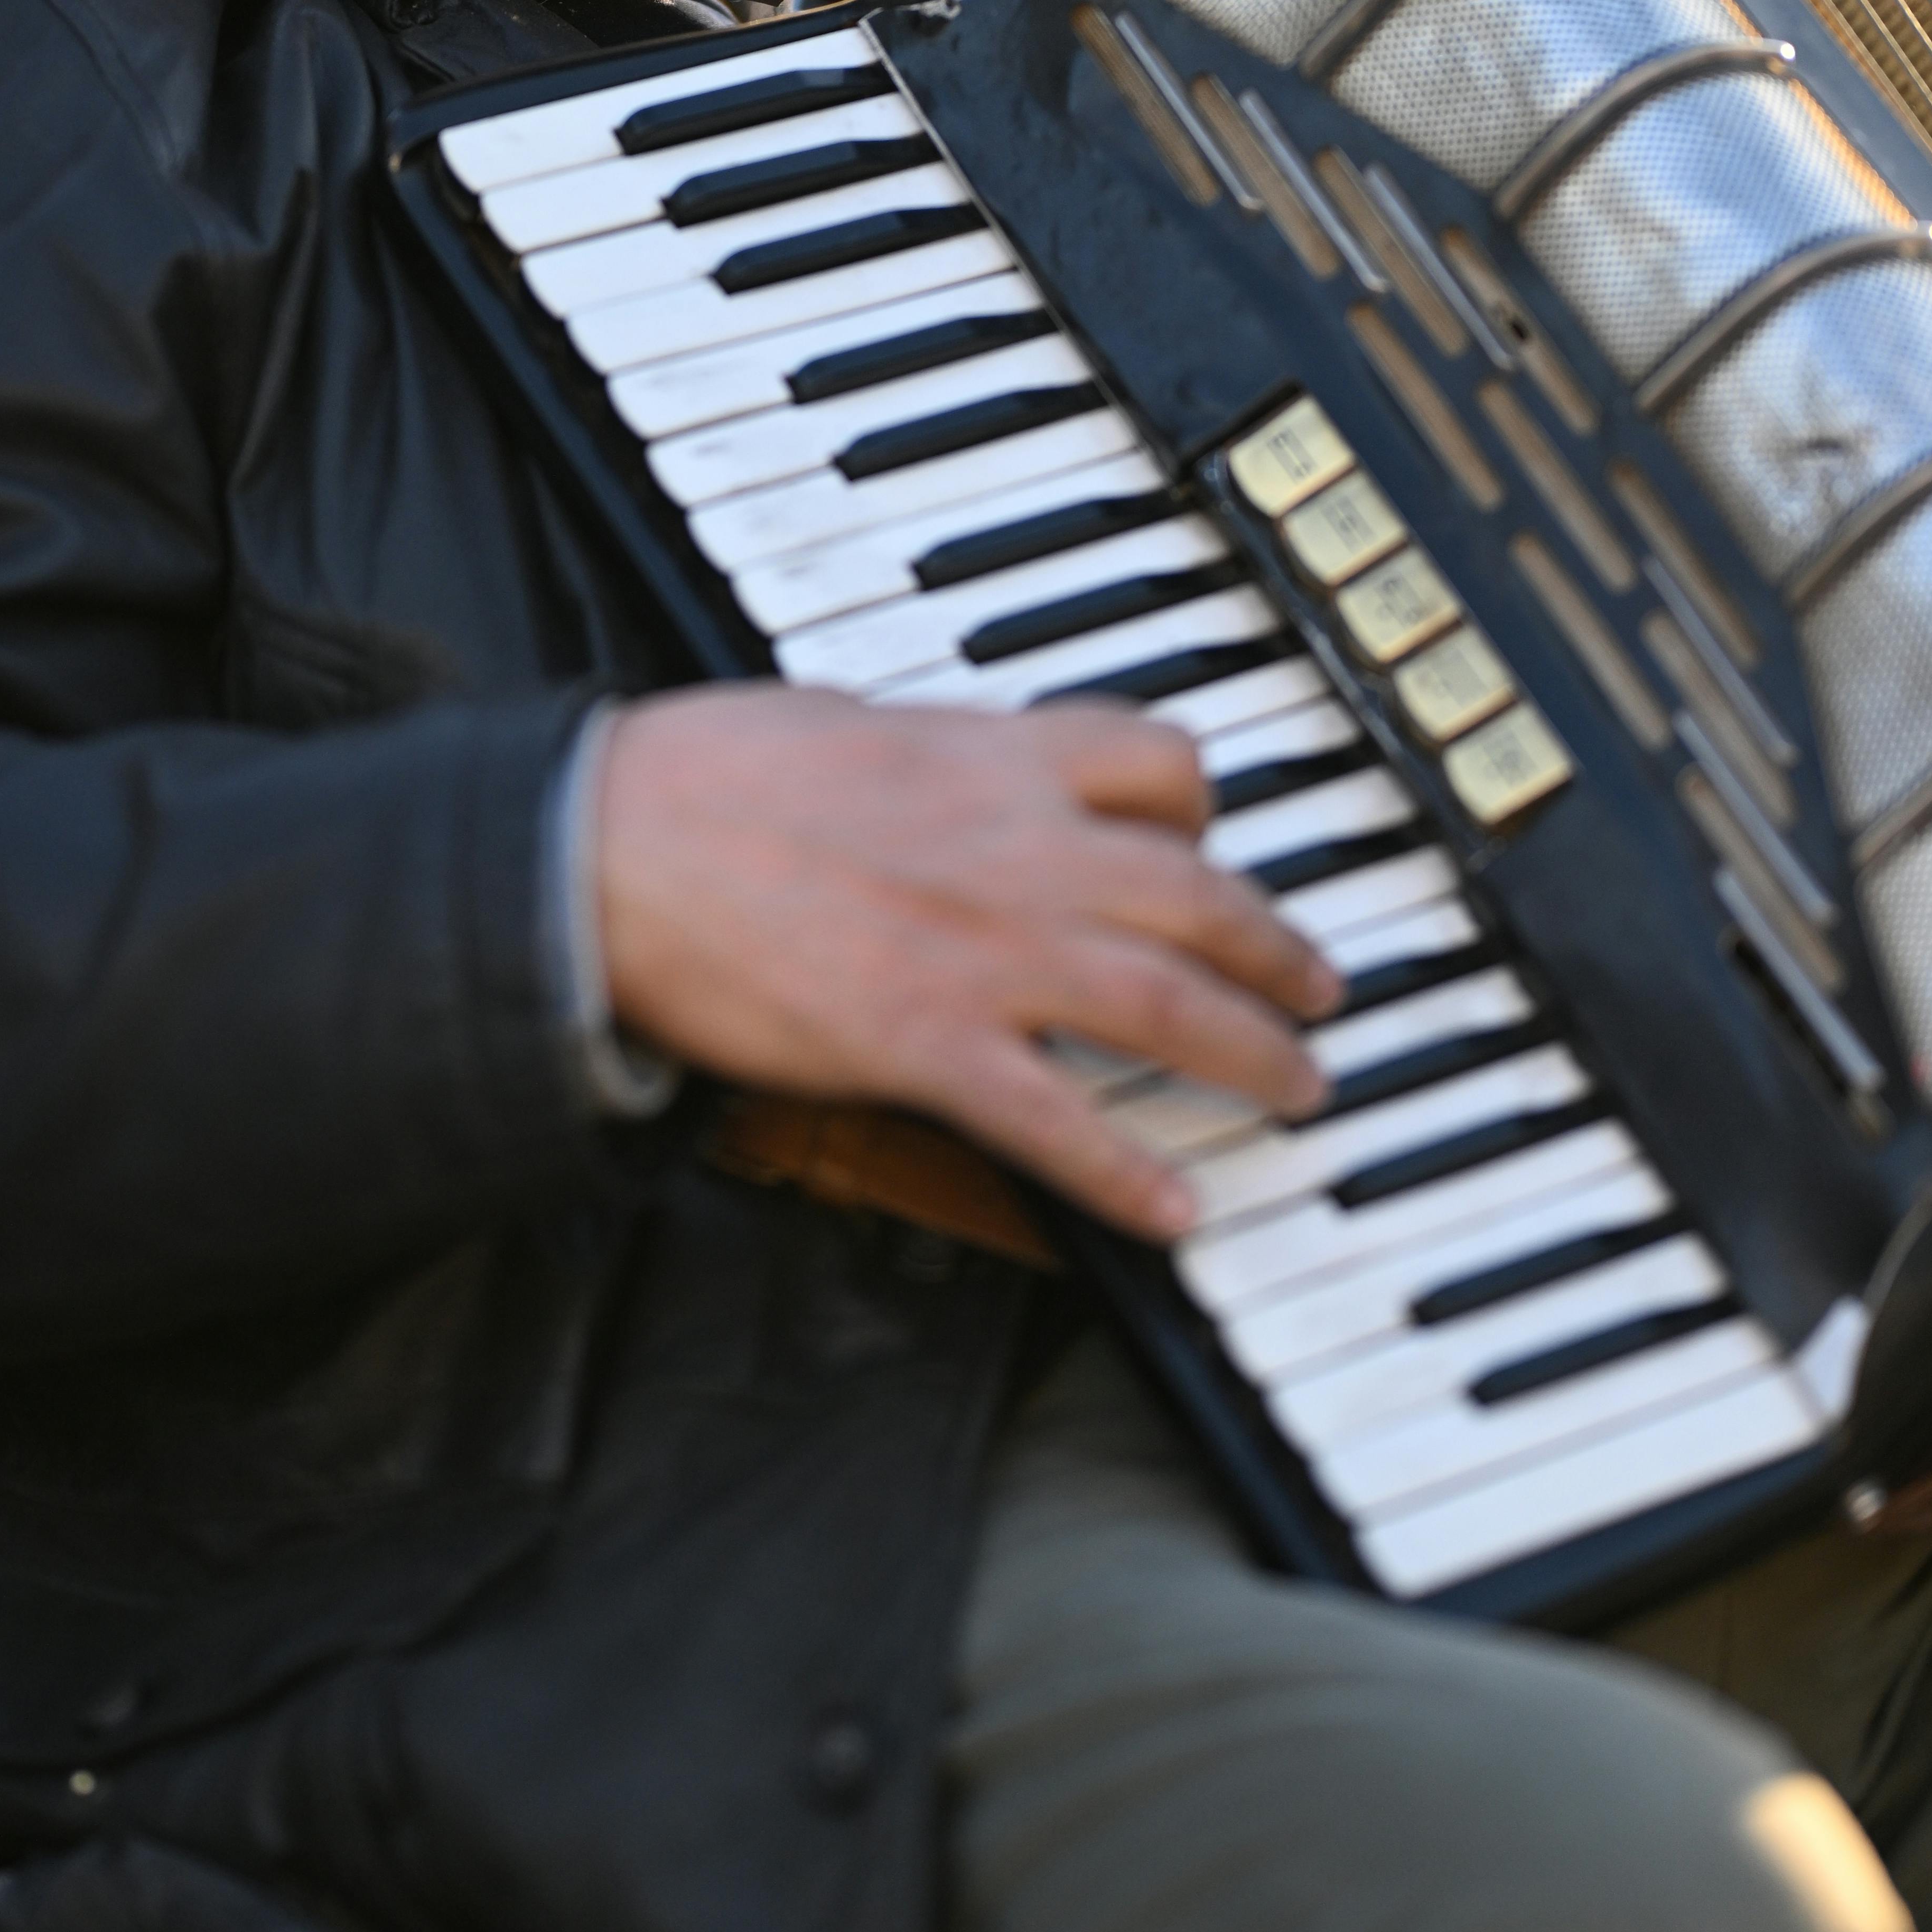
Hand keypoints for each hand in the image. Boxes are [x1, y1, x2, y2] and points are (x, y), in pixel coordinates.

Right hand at [594, 685, 1338, 1239]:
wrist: (609, 846)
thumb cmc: (702, 775)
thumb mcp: (847, 721)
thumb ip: (933, 754)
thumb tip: (957, 767)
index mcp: (992, 757)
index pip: (1161, 762)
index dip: (1212, 807)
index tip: (1222, 838)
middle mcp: (1015, 850)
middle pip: (1199, 894)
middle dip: (1279, 948)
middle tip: (1322, 986)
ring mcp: (980, 953)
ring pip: (1165, 1003)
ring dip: (1252, 1050)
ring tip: (1301, 1086)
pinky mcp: (924, 1044)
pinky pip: (1057, 1119)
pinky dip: (1129, 1171)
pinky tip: (1179, 1210)